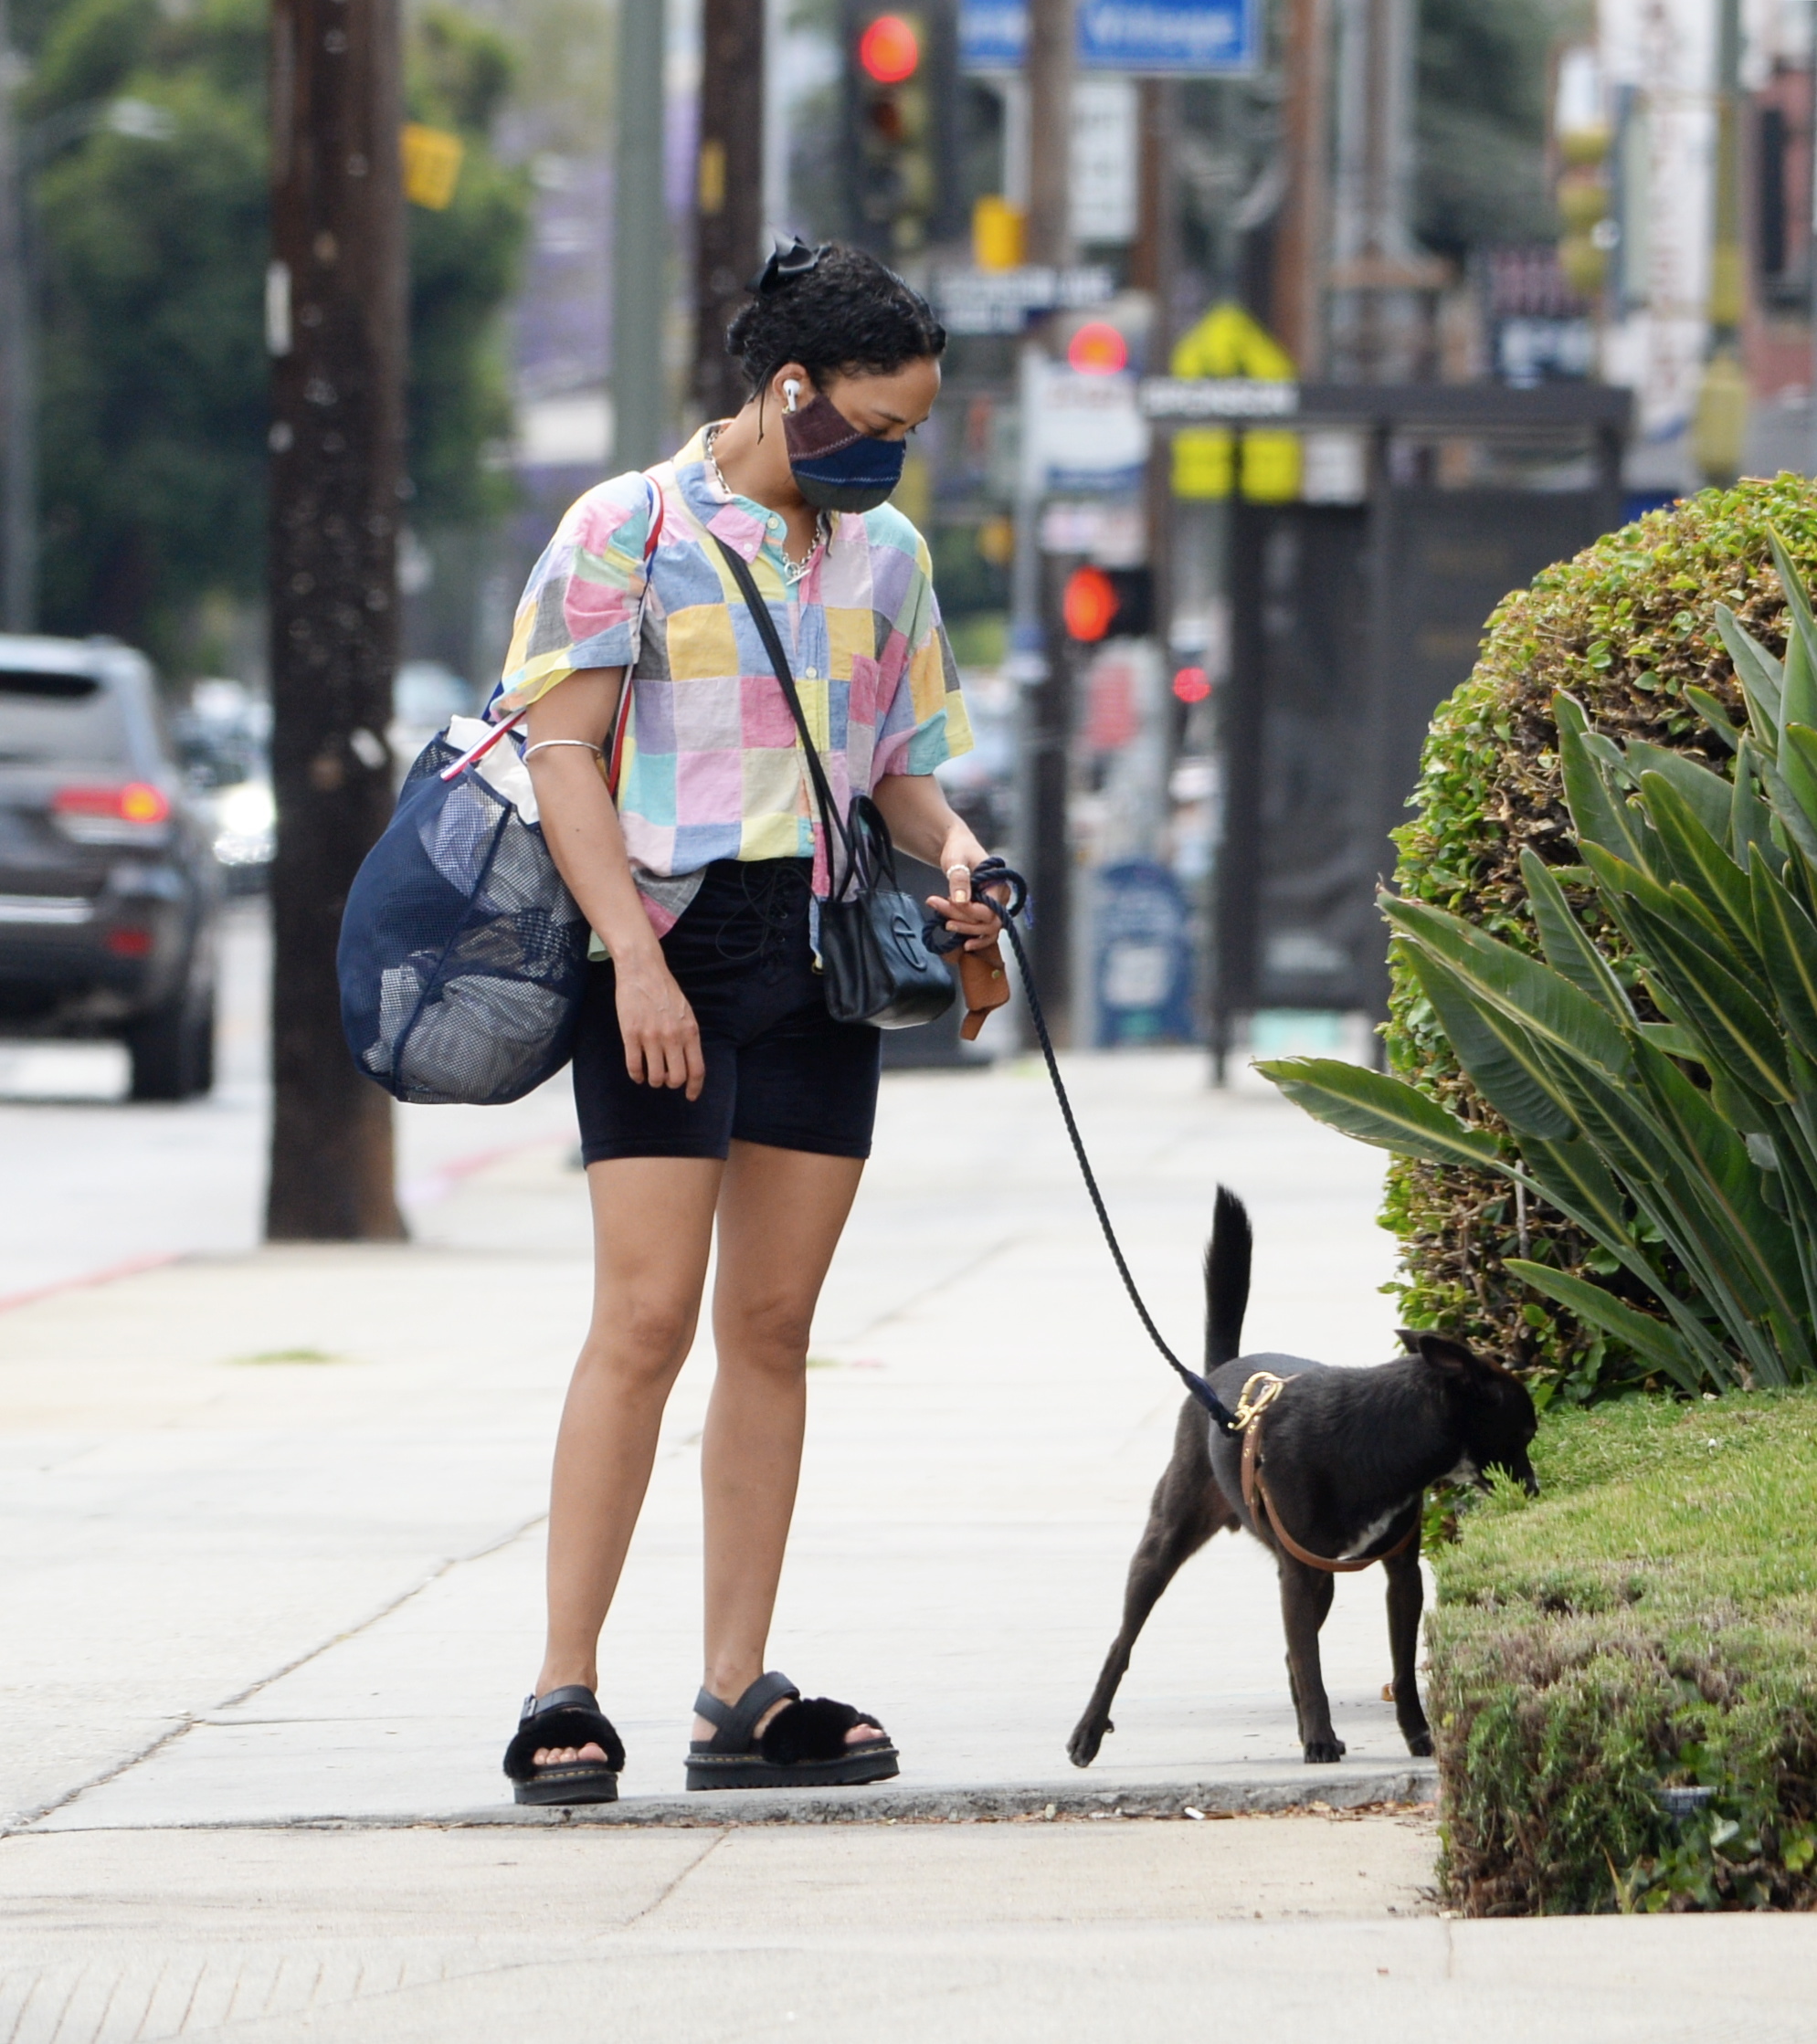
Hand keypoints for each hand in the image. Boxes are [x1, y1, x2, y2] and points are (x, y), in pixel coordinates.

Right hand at [612, 946, 704, 1097]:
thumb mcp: (686, 1013)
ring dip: (654, 1081)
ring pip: (655, 1076)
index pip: (697, 1069)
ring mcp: (651, 1037)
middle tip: (666, 1080)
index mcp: (690, 1032)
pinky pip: (634, 1066)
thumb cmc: (665, 991)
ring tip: (651, 1075)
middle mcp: (673, 1037)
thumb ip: (688, 1036)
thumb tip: (688, 1061)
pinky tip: (637, 1074)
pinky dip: (636, 1076)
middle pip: (676, 1078)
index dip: (695, 1088)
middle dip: (671, 1084)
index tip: (691, 1097)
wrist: (643, 971)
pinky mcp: (631, 1035)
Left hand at [926, 857, 1008, 953]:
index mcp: (998, 884)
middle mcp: (1001, 898)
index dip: (968, 912)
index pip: (989, 909)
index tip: (948, 902)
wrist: (957, 847)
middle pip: (988, 922)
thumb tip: (960, 901)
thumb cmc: (958, 849)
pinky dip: (975, 937)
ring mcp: (995, 907)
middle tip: (940, 912)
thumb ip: (959, 879)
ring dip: (967, 930)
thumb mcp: (956, 860)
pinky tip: (963, 943)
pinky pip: (985, 931)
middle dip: (964, 922)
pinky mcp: (986, 912)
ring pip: (987, 930)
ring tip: (946, 925)